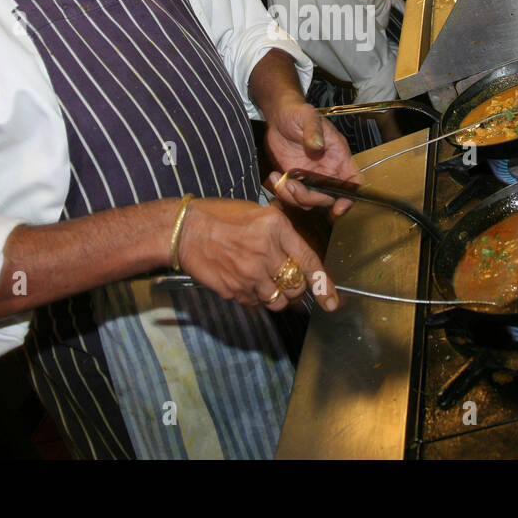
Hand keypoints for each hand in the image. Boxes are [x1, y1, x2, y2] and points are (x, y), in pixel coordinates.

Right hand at [178, 197, 338, 311]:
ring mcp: (250, 274)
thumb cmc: (220, 217)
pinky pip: (256, 305)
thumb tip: (298, 256)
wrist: (185, 230)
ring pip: (278, 301)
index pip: (308, 260)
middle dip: (295, 286)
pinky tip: (246, 283)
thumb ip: (281, 234)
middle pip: (296, 286)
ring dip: (278, 297)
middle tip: (285, 278)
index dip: (323, 284)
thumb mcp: (257, 213)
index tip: (332, 301)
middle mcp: (266, 252)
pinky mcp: (235, 290)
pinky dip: (256, 299)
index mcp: (275, 228)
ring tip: (266, 282)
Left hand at [264, 98, 361, 216]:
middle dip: (312, 199)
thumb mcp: (307, 116)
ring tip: (282, 179)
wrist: (278, 116)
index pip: (353, 182)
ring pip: (309, 201)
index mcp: (339, 156)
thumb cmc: (298, 112)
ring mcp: (311, 177)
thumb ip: (314, 130)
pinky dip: (283, 192)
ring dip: (294, 197)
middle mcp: (327, 170)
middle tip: (293, 186)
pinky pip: (292, 196)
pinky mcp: (295, 179)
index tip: (338, 207)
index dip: (350, 198)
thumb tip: (318, 145)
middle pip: (329, 198)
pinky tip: (275, 176)